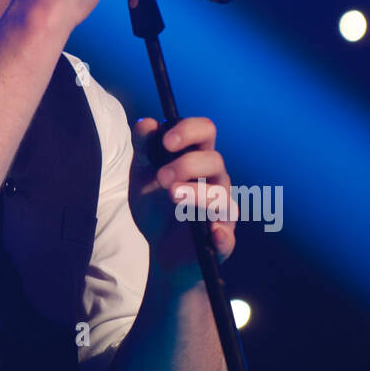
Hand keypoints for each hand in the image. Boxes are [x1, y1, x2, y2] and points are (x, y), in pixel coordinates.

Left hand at [127, 116, 235, 290]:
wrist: (158, 247)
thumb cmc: (155, 205)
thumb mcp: (142, 174)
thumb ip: (143, 148)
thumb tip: (146, 123)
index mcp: (197, 159)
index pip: (205, 131)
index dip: (189, 131)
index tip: (166, 142)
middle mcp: (215, 180)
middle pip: (215, 160)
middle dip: (187, 165)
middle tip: (161, 177)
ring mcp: (221, 210)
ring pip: (221, 195)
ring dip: (196, 193)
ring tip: (172, 195)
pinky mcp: (222, 240)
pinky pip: (227, 237)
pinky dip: (220, 235)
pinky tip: (211, 233)